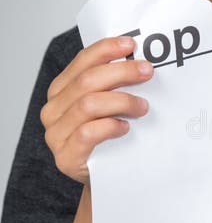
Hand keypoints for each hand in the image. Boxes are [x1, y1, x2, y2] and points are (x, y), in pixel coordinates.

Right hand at [41, 37, 153, 184]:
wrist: (105, 177)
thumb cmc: (108, 138)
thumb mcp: (108, 106)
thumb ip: (112, 84)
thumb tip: (139, 60)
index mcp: (61, 90)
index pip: (82, 62)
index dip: (106, 50)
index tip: (130, 45)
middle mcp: (53, 109)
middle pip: (87, 81)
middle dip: (121, 72)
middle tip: (147, 72)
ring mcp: (56, 134)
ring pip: (88, 105)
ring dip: (122, 101)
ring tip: (143, 106)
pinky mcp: (66, 157)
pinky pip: (87, 133)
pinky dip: (110, 126)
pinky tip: (126, 127)